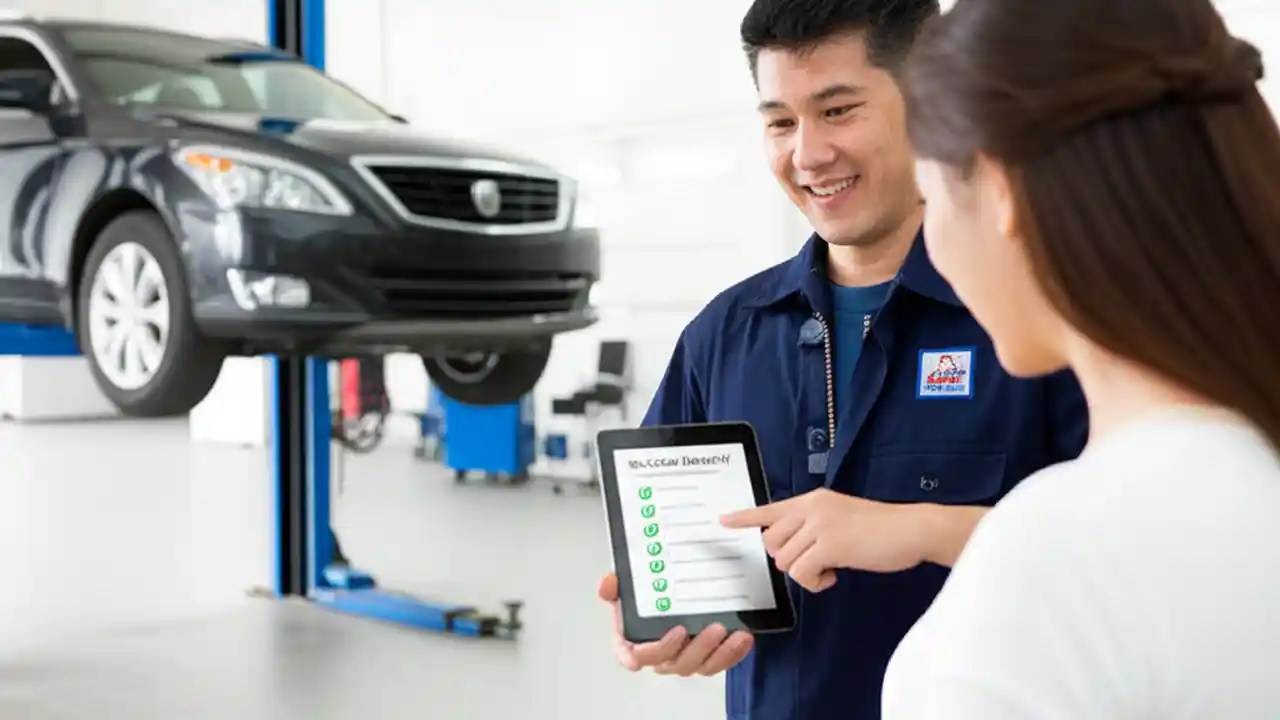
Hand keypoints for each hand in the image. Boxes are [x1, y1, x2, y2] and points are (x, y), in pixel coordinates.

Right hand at [598, 572, 753, 675]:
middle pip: (670, 661)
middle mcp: (660, 653)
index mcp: (634, 639)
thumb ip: (616, 585)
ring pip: (698, 665)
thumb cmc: (650, 598)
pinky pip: (720, 662)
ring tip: (726, 630)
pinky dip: (732, 652)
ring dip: (714, 651)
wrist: (678, 596)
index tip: (654, 645)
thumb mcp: (630, 586)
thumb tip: (608, 582)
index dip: (637, 655)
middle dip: (690, 647)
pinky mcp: (708, 657)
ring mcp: (684, 657)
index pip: (630, 653)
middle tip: (703, 627)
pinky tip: (742, 637)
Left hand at [720, 489, 926, 591]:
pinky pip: (803, 573)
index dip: (744, 517)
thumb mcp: (841, 517)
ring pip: (786, 561)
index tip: (723, 520)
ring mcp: (820, 524)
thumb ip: (815, 526)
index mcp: (813, 500)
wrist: (912, 528)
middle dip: (789, 559)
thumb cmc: (882, 529)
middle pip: (772, 543)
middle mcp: (811, 508)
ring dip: (806, 574)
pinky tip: (835, 576)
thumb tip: (792, 549)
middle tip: (816, 562)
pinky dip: (816, 583)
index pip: (770, 508)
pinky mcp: (830, 544)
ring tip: (832, 567)